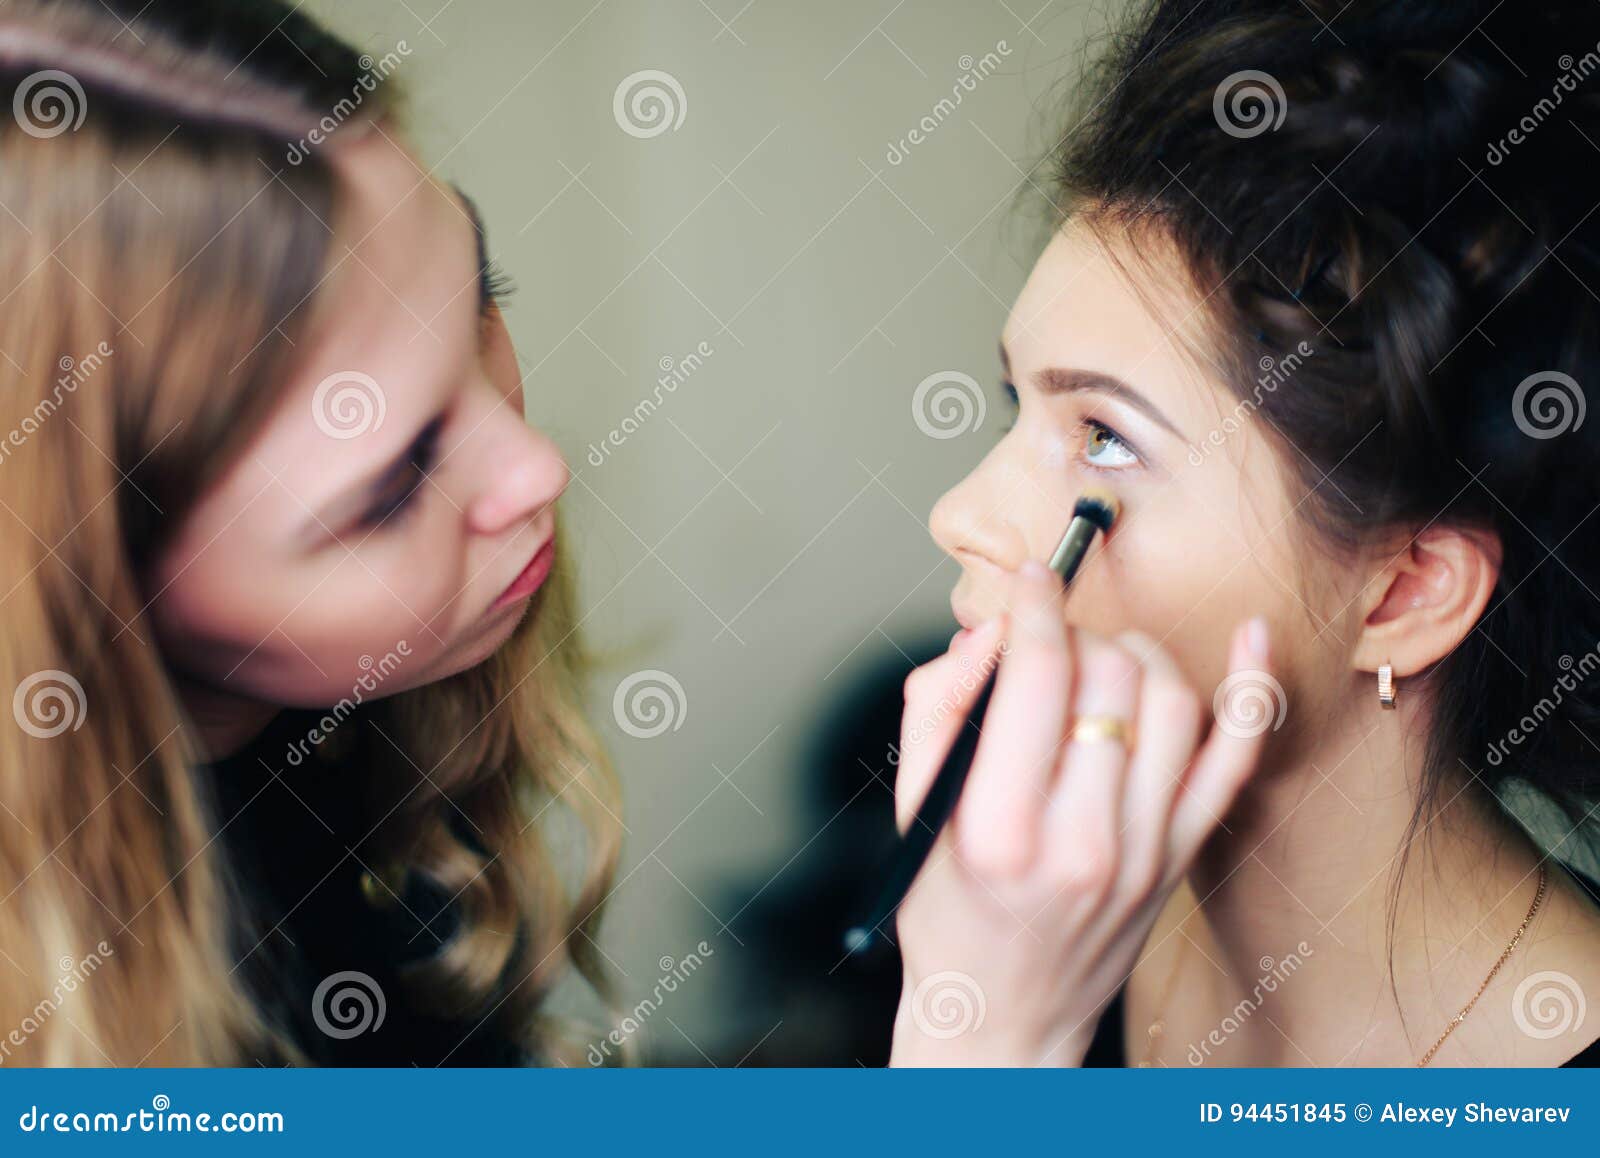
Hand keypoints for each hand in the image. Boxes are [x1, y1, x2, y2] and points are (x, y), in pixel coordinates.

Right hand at [889, 560, 1272, 1065]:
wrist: (1002, 1016)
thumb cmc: (946, 911)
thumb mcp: (912, 809)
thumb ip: (940, 705)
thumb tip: (991, 631)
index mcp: (999, 828)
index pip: (1036, 677)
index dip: (1034, 607)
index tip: (1031, 579)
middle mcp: (1081, 841)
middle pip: (1107, 677)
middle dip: (1076, 634)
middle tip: (1048, 643)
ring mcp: (1144, 852)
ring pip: (1171, 699)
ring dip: (1136, 653)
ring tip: (1100, 661)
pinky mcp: (1180, 858)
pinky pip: (1235, 761)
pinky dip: (1252, 692)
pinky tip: (1252, 638)